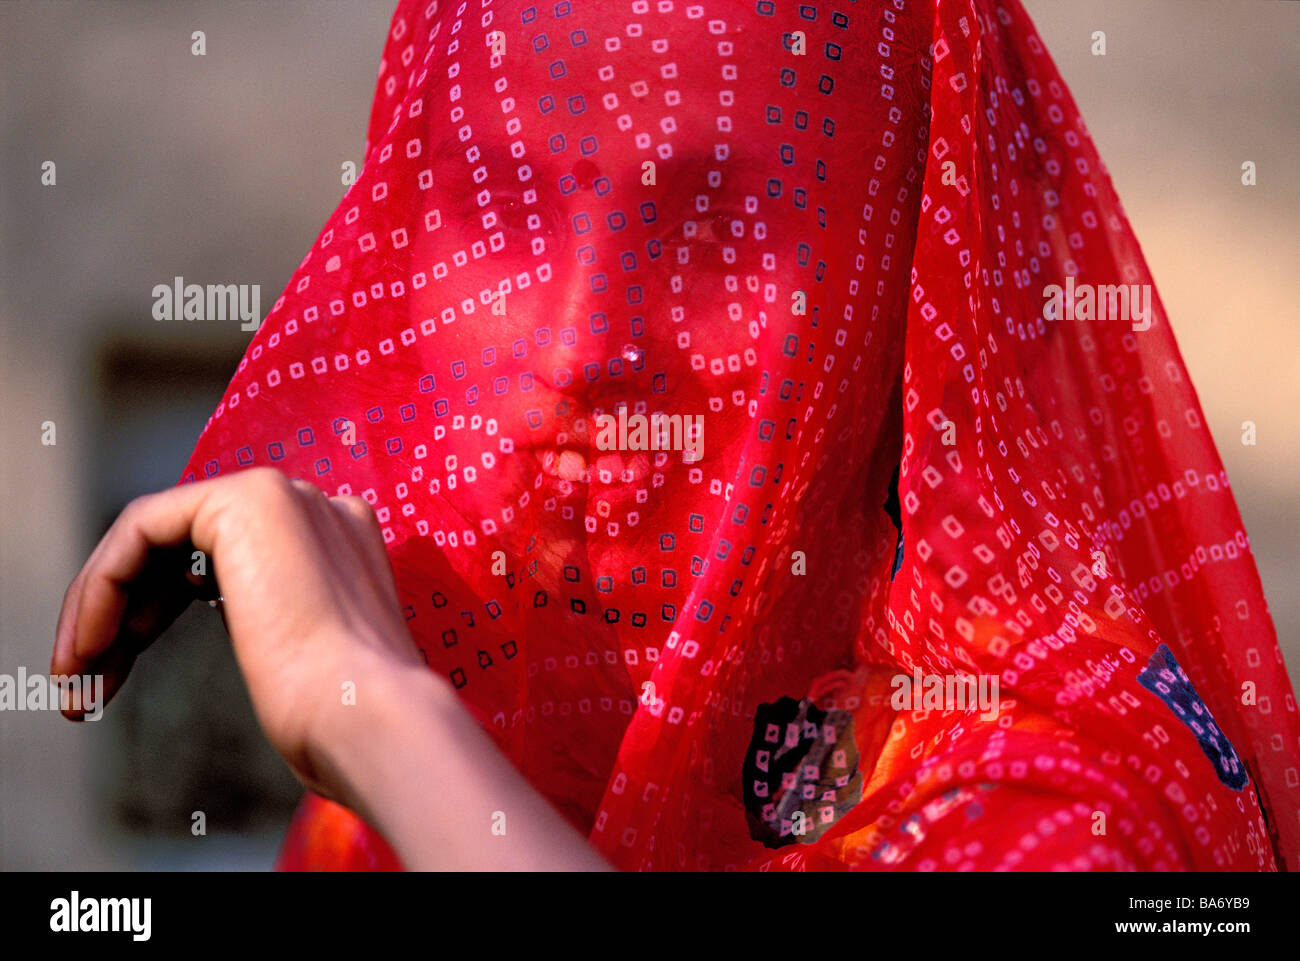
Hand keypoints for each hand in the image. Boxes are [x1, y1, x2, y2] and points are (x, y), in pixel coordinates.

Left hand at [51, 467, 428, 807]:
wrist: (368, 715)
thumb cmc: (342, 717)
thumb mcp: (302, 663)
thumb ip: (274, 624)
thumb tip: (236, 622)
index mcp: (338, 543)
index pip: (223, 556)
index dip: (158, 611)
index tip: (121, 673)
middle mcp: (313, 507)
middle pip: (180, 545)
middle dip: (123, 613)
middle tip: (89, 684)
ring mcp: (283, 496)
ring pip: (153, 535)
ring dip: (100, 607)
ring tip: (77, 679)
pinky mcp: (244, 500)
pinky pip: (139, 530)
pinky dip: (100, 589)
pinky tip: (90, 649)